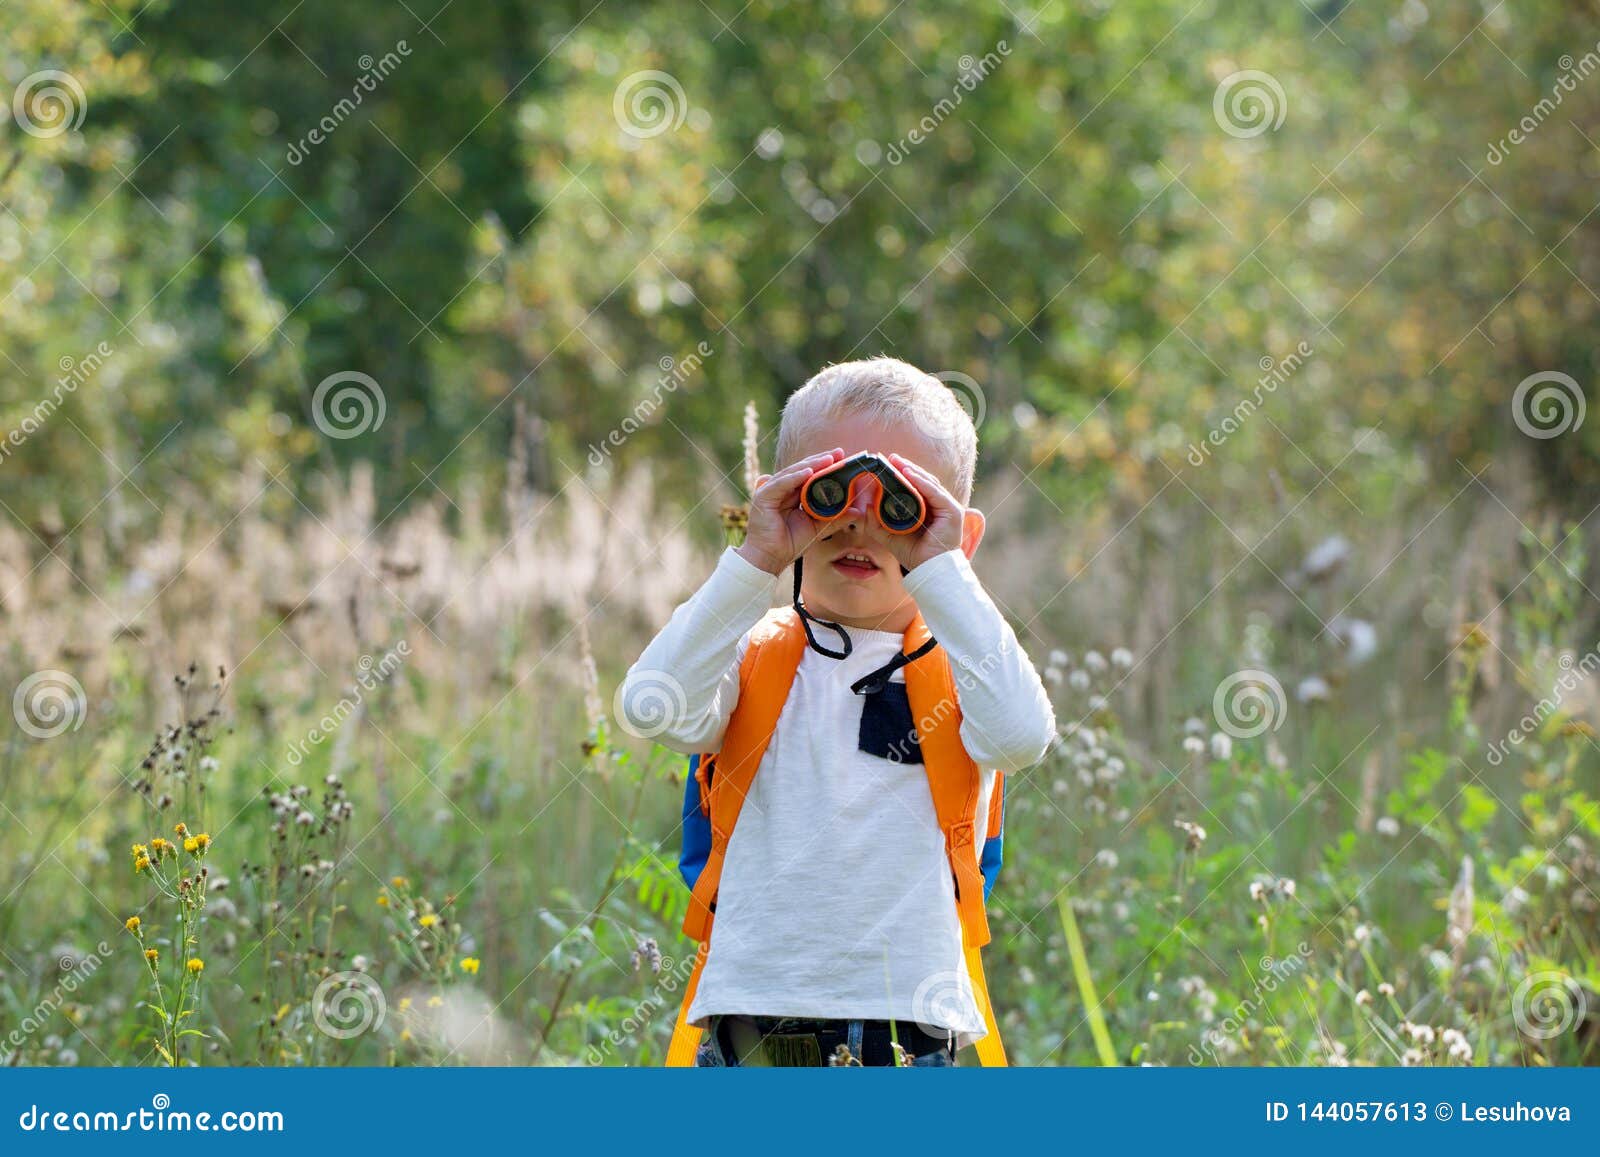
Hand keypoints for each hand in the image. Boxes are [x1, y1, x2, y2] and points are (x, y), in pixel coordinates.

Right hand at [735, 448, 845, 574]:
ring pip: (793, 473)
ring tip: (828, 459)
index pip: (810, 475)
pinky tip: (808, 472)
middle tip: (839, 453)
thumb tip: (857, 512)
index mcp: (793, 494)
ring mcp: (771, 491)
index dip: (825, 466)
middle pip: (802, 469)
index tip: (843, 458)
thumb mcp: (818, 528)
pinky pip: (781, 483)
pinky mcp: (763, 496)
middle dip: (821, 460)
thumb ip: (836, 519)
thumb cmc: (790, 543)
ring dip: (811, 465)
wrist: (771, 558)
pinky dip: (795, 477)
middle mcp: (782, 490)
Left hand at [877, 453, 966, 570]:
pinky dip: (921, 482)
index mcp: (927, 510)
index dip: (902, 475)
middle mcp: (938, 506)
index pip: (915, 487)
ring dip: (912, 471)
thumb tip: (866, 507)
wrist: (930, 571)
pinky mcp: (952, 511)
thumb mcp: (890, 536)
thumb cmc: (914, 555)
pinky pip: (935, 492)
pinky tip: (908, 473)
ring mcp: (947, 507)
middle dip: (905, 468)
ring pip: (929, 483)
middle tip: (889, 458)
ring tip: (896, 462)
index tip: (886, 465)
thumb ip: (877, 523)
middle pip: (922, 481)